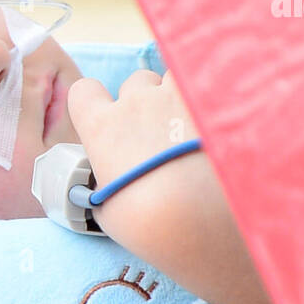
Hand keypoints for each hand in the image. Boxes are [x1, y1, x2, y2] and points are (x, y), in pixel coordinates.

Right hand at [66, 69, 291, 303]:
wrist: (202, 220)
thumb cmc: (149, 225)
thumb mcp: (109, 211)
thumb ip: (104, 185)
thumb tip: (106, 185)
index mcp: (101, 127)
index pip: (83, 92)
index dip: (95, 103)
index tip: (107, 119)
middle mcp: (135, 102)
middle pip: (135, 83)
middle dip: (146, 101)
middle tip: (162, 133)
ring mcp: (176, 95)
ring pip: (171, 79)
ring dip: (178, 96)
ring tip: (194, 128)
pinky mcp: (215, 99)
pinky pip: (209, 85)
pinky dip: (211, 99)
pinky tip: (219, 125)